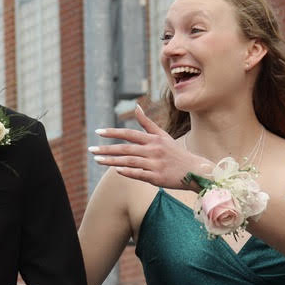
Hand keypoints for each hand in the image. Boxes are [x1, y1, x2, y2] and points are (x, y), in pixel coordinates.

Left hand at [91, 106, 211, 188]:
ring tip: (97, 160)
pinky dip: (127, 172)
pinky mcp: (157, 177)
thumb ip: (147, 123)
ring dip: (111, 161)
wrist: (194, 170)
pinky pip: (138, 174)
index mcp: (153, 139)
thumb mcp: (162, 135)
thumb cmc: (175, 152)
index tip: (98, 131)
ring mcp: (155, 164)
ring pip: (129, 161)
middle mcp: (153, 150)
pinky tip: (115, 170)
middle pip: (125, 148)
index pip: (129, 133)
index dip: (113, 132)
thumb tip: (136, 106)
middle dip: (106, 148)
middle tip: (91, 149)